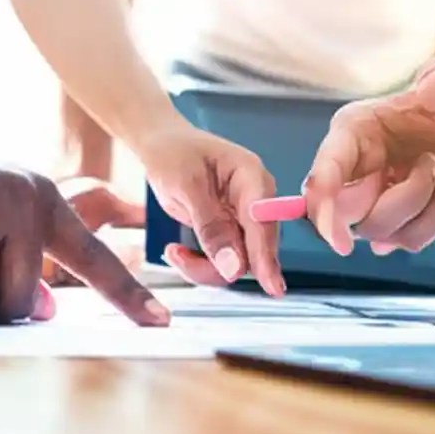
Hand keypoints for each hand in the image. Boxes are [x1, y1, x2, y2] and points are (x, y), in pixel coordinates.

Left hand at [140, 125, 285, 296]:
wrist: (161, 145)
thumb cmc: (174, 153)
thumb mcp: (186, 186)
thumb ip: (211, 227)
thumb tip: (234, 268)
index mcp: (253, 178)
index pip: (264, 223)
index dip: (267, 257)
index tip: (273, 288)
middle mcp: (256, 202)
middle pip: (254, 251)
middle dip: (218, 264)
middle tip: (177, 257)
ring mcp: (244, 219)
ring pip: (237, 263)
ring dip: (205, 267)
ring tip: (173, 252)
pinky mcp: (230, 232)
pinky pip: (224, 261)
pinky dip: (200, 263)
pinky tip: (178, 251)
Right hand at [304, 58, 434, 255]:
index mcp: (353, 132)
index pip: (325, 172)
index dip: (323, 204)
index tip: (337, 238)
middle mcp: (355, 170)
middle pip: (345, 213)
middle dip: (396, 200)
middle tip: (432, 163)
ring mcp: (375, 202)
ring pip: (379, 230)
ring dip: (422, 203)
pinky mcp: (398, 224)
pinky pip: (409, 241)